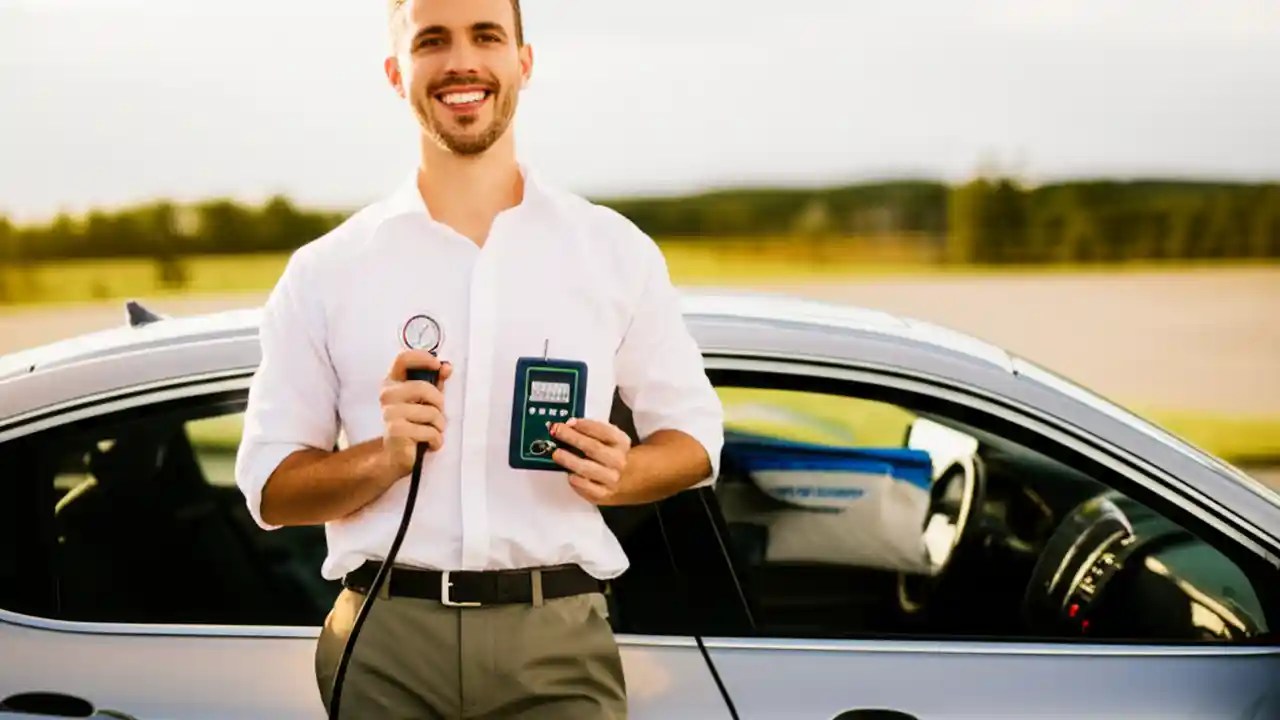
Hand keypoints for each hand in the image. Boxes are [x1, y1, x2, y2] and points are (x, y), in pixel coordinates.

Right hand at [379, 350, 452, 477]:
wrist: (395, 454)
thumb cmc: (413, 423)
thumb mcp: (425, 399)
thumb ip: (436, 381)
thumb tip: (446, 367)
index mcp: (392, 382)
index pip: (403, 359)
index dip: (422, 358)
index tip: (437, 365)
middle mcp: (387, 395)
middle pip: (424, 387)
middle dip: (439, 403)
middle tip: (437, 414)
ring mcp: (390, 413)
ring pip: (431, 412)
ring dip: (439, 425)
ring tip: (432, 431)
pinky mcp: (396, 431)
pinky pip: (430, 432)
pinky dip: (436, 440)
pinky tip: (429, 443)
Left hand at [549, 418, 631, 503]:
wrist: (628, 480)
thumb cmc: (611, 455)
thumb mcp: (610, 439)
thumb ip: (592, 430)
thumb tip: (569, 425)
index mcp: (621, 442)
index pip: (604, 431)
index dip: (585, 425)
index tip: (569, 421)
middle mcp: (618, 461)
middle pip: (593, 448)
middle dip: (572, 438)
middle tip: (556, 432)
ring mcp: (611, 479)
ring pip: (587, 469)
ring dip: (570, 460)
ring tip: (556, 454)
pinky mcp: (603, 495)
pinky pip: (585, 487)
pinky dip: (575, 480)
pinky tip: (568, 473)